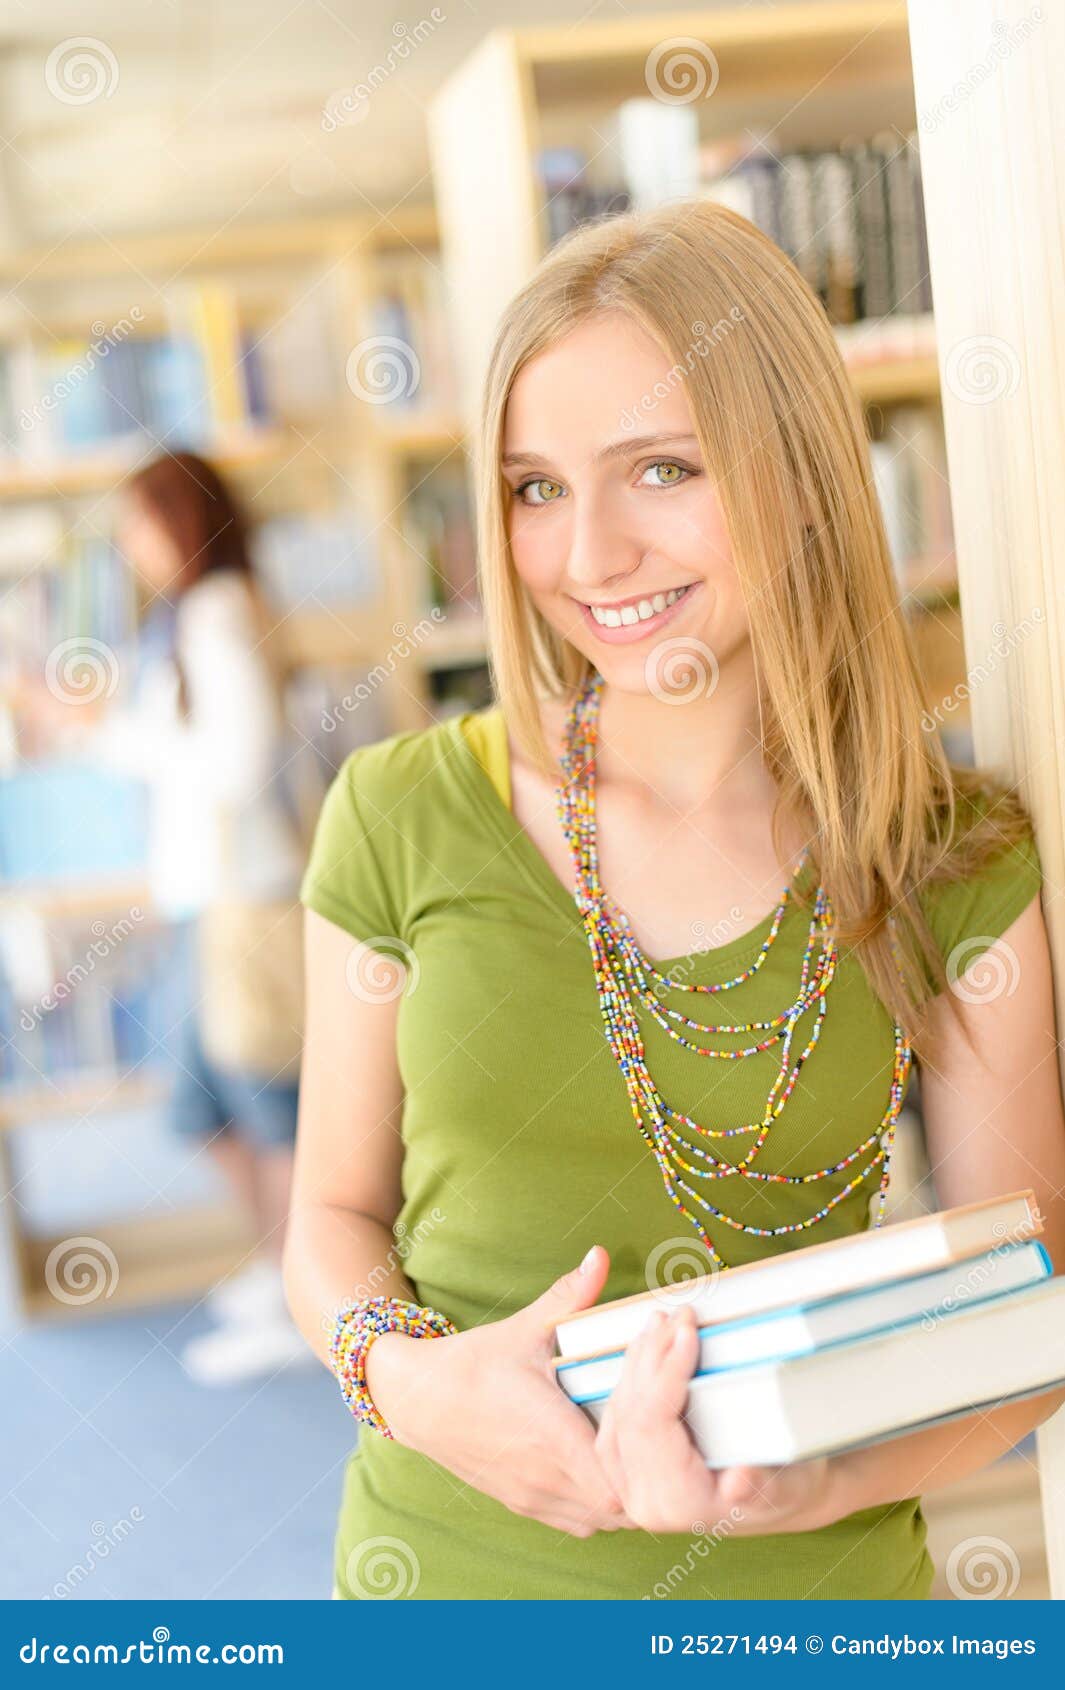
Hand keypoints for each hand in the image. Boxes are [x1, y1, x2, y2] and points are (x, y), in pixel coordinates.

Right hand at [365, 1246, 630, 1537]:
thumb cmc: (472, 1363)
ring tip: (637, 1458)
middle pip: (619, 1509)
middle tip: (660, 1443)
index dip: (644, 1464)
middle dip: (645, 1482)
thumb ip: (569, 1296)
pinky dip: (597, 1508)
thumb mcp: (524, 1327)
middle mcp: (544, 1476)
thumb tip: (601, 1255)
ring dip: (624, 1499)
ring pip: (600, 1522)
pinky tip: (603, 1472)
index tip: (657, 1432)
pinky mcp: (522, 1504)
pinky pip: (577, 1523)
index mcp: (550, 1434)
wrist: (416, 1399)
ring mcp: (532, 1496)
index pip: (615, 1482)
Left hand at [595, 1305, 840, 1536]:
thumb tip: (740, 1479)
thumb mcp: (786, 1486)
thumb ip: (760, 1486)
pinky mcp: (629, 1471)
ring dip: (637, 1361)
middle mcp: (647, 1501)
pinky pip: (617, 1417)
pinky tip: (646, 1347)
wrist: (783, 1500)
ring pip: (618, 1412)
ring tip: (661, 1321)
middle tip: (680, 1315)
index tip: (688, 1331)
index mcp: (680, 1503)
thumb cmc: (788, 1487)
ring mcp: (632, 1487)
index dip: (665, 1373)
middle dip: (652, 1356)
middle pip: (629, 1414)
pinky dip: (630, 1378)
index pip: (652, 1426)